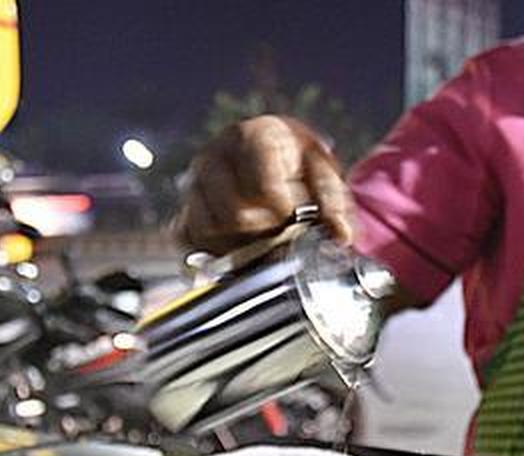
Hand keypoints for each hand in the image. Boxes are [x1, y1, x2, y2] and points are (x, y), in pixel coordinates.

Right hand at [173, 115, 352, 254]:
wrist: (274, 160)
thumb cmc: (299, 164)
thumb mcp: (323, 173)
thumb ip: (334, 203)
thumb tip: (341, 236)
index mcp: (251, 135)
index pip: (260, 186)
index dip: (281, 209)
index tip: (294, 214)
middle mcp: (215, 156)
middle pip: (234, 214)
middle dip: (263, 230)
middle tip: (280, 227)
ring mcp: (194, 184)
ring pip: (208, 230)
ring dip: (238, 243)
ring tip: (261, 234)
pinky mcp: (183, 210)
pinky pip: (188, 241)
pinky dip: (214, 251)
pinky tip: (238, 243)